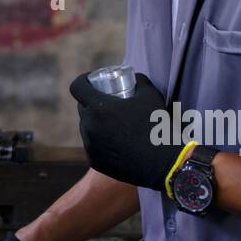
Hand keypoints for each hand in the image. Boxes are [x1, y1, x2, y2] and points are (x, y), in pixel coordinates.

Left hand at [69, 70, 185, 193]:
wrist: (163, 163)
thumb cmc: (157, 125)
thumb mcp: (151, 95)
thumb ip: (139, 81)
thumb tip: (133, 78)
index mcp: (98, 108)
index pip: (77, 87)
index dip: (83, 80)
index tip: (91, 81)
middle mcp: (89, 126)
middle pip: (82, 108)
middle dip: (91, 102)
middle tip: (106, 103)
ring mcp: (90, 146)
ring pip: (86, 128)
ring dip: (95, 122)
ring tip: (112, 123)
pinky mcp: (94, 161)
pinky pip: (92, 145)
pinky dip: (100, 141)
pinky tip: (114, 141)